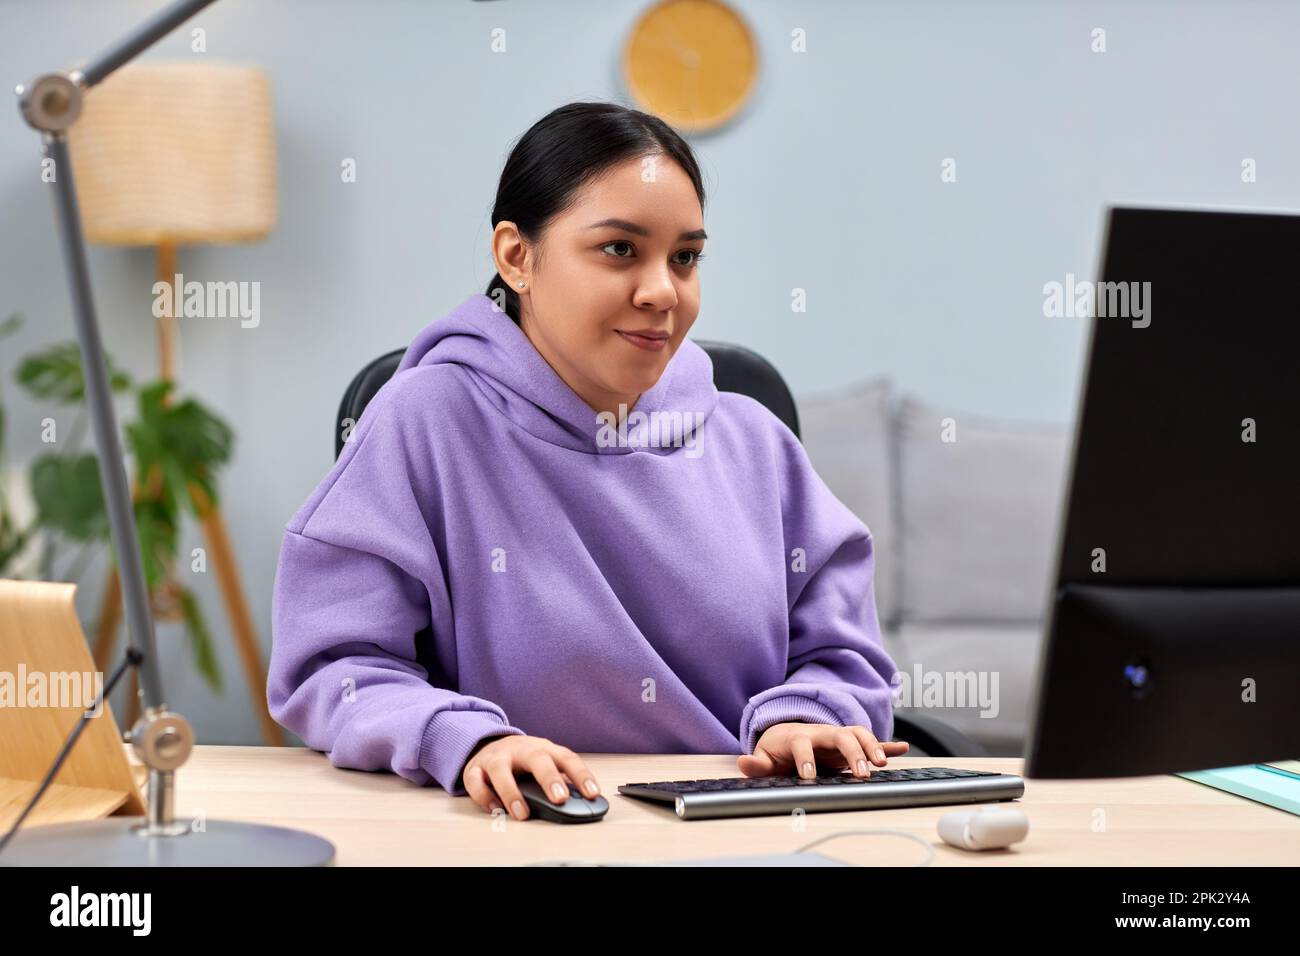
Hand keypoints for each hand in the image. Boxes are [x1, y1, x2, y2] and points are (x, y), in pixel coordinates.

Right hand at [461, 734, 601, 819]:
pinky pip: (476, 782)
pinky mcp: (474, 768)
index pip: (566, 758)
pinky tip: (495, 809)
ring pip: (501, 770)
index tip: (593, 793)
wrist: (489, 745)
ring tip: (523, 813)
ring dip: (512, 792)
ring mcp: (496, 756)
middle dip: (549, 778)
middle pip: (536, 758)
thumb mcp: (543, 765)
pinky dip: (485, 797)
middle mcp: (520, 749)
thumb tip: (580, 802)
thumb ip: (559, 781)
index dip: (581, 775)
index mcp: (543, 748)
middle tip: (560, 798)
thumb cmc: (522, 760)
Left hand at [738, 722, 909, 778]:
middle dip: (851, 752)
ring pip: (858, 733)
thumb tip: (743, 762)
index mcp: (799, 737)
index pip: (803, 744)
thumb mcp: (764, 757)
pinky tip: (902, 748)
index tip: (809, 776)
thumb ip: (756, 763)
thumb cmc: (777, 750)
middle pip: (840, 735)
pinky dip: (887, 744)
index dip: (805, 759)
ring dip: (872, 746)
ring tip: (881, 764)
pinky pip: (871, 740)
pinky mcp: (850, 744)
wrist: (787, 735)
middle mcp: (821, 733)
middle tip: (860, 774)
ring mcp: (838, 736)